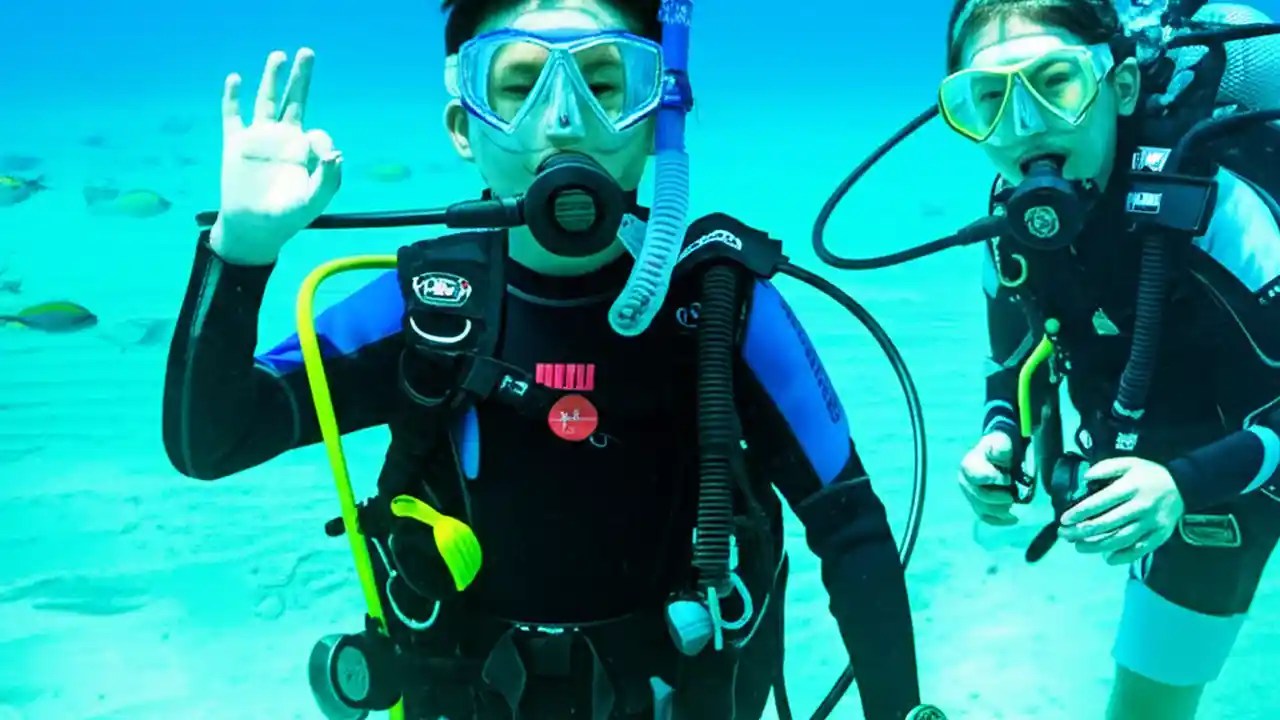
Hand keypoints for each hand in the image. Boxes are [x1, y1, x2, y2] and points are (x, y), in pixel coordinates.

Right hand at [211, 48, 342, 264]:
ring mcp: (259, 139)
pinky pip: (232, 115)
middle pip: (294, 101)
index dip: (321, 143)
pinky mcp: (235, 143)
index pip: (318, 134)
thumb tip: (336, 154)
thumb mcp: (312, 202)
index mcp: (304, 152)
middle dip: (301, 78)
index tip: (320, 159)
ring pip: (266, 101)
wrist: (253, 229)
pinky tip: (236, 79)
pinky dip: (233, 97)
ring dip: (272, 78)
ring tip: (279, 55)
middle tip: (308, 52)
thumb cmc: (286, 218)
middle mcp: (283, 139)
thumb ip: (327, 180)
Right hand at [958, 432, 1017, 525]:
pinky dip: (1000, 520)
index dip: (994, 479)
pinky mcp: (978, 506)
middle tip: (1013, 495)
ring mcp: (970, 496)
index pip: (977, 477)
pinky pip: (986, 518)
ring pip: (983, 509)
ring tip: (1014, 505)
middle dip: (998, 498)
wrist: (998, 456)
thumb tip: (998, 453)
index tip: (1009, 478)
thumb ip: (1000, 447)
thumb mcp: (1001, 442)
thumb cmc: (1000, 448)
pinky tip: (1014, 518)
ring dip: (1000, 510)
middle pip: (979, 496)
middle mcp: (965, 482)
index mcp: (968, 466)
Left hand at [1058, 456, 1184, 564]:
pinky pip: (1140, 549)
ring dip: (1097, 546)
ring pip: (1121, 539)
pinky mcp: (1160, 535)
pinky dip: (1123, 556)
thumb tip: (1086, 477)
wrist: (1183, 486)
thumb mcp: (1128, 463)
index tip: (1064, 519)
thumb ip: (1106, 467)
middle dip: (1082, 531)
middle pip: (1108, 523)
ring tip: (1078, 547)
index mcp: (1131, 487)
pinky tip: (1107, 558)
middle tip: (1064, 535)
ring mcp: (1151, 523)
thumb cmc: (1148, 475)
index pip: (1101, 502)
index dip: (1081, 512)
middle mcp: (1141, 506)